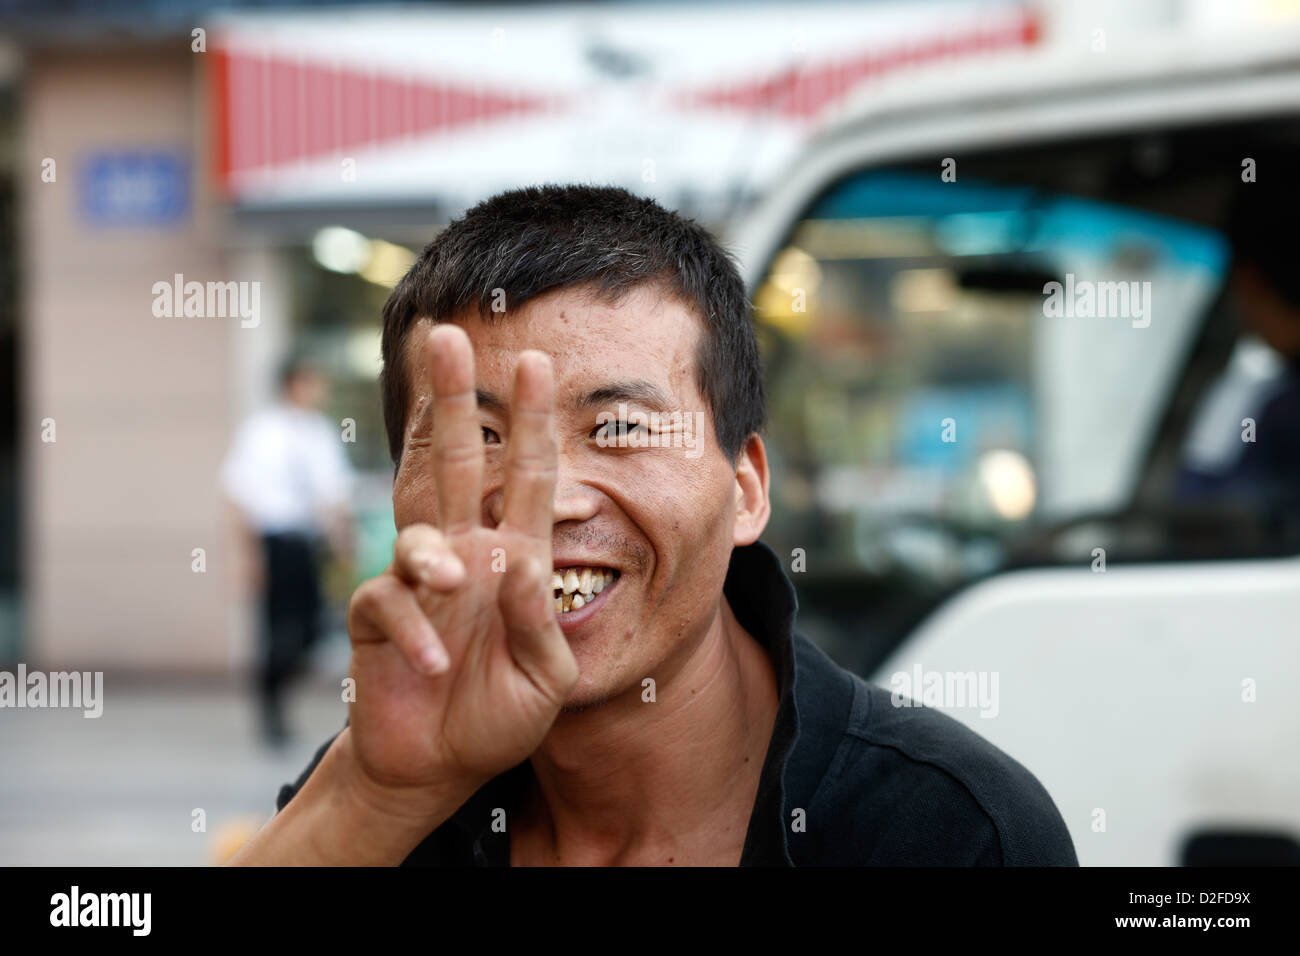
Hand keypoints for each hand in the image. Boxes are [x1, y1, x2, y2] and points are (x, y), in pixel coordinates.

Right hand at [343, 324, 576, 820]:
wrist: (439, 768)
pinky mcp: (377, 616)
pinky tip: (436, 668)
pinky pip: (387, 602)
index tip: (536, 362)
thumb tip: (517, 560)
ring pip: (413, 524)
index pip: (525, 477)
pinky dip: (412, 632)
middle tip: (446, 338)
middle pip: (456, 464)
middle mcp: (466, 555)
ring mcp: (419, 583)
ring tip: (452, 585)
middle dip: (453, 402)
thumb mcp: (545, 678)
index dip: (531, 423)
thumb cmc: (500, 715)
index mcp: (515, 558)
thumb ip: (538, 622)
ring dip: (429, 547)